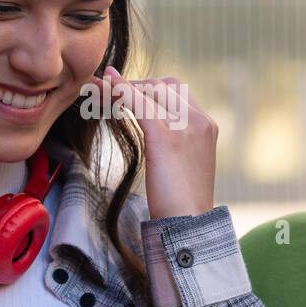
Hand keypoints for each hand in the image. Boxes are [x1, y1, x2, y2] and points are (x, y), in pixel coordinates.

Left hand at [97, 66, 216, 219]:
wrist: (189, 222)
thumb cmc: (183, 201)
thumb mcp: (184, 163)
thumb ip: (175, 141)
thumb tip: (152, 132)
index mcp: (207, 125)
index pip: (176, 92)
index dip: (148, 89)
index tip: (125, 94)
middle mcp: (199, 120)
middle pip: (163, 86)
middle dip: (134, 85)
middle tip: (108, 92)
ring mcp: (184, 127)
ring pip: (149, 92)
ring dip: (121, 87)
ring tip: (99, 90)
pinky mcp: (164, 137)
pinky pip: (139, 103)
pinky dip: (121, 90)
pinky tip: (105, 84)